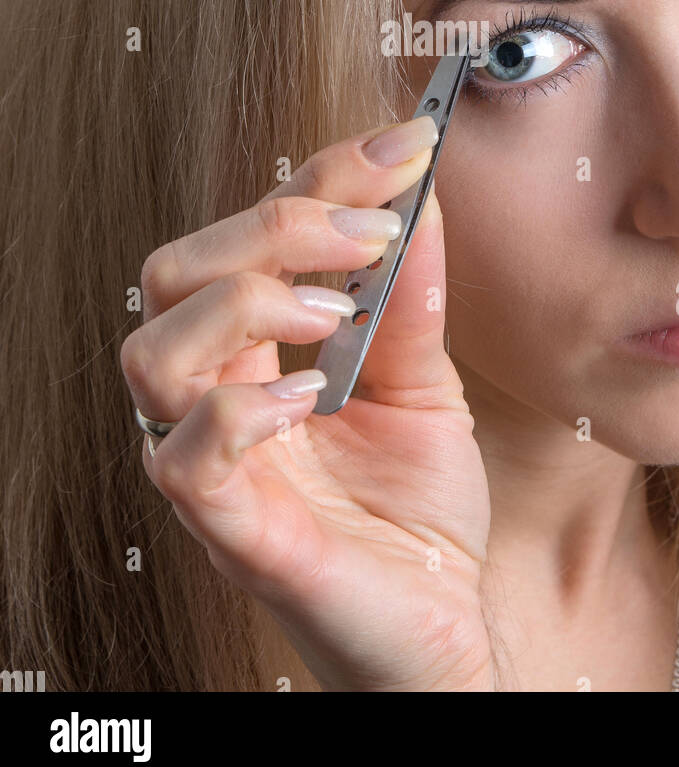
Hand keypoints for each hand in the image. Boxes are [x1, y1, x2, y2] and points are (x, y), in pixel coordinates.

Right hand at [120, 115, 494, 690]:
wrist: (437, 625)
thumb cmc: (415, 510)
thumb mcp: (427, 385)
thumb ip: (412, 300)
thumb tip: (421, 195)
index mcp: (260, 347)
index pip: (255, 232)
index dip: (323, 174)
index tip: (407, 141)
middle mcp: (219, 391)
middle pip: (179, 269)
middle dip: (277, 224)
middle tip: (374, 230)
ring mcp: (214, 458)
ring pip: (153, 348)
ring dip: (248, 302)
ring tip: (338, 313)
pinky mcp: (228, 525)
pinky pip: (181, 455)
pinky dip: (241, 409)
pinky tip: (314, 397)